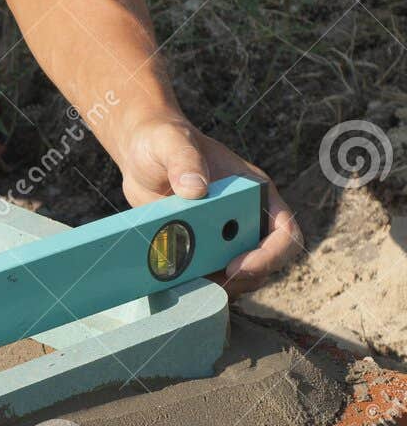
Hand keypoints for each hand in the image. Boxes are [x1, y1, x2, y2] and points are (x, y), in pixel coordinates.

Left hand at [115, 116, 302, 294]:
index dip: (270, 254)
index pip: (284, 230)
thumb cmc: (164, 140)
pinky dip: (195, 283)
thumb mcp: (172, 144)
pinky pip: (206, 275)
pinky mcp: (199, 247)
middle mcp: (245, 217)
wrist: (140, 155)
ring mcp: (222, 235)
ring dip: (218, 285)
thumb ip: (184, 161)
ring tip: (188, 283)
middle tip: (210, 282)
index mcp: (254, 192)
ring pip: (237, 275)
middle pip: (265, 261)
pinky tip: (173, 282)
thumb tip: (196, 191)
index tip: (235, 265)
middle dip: (243, 278)